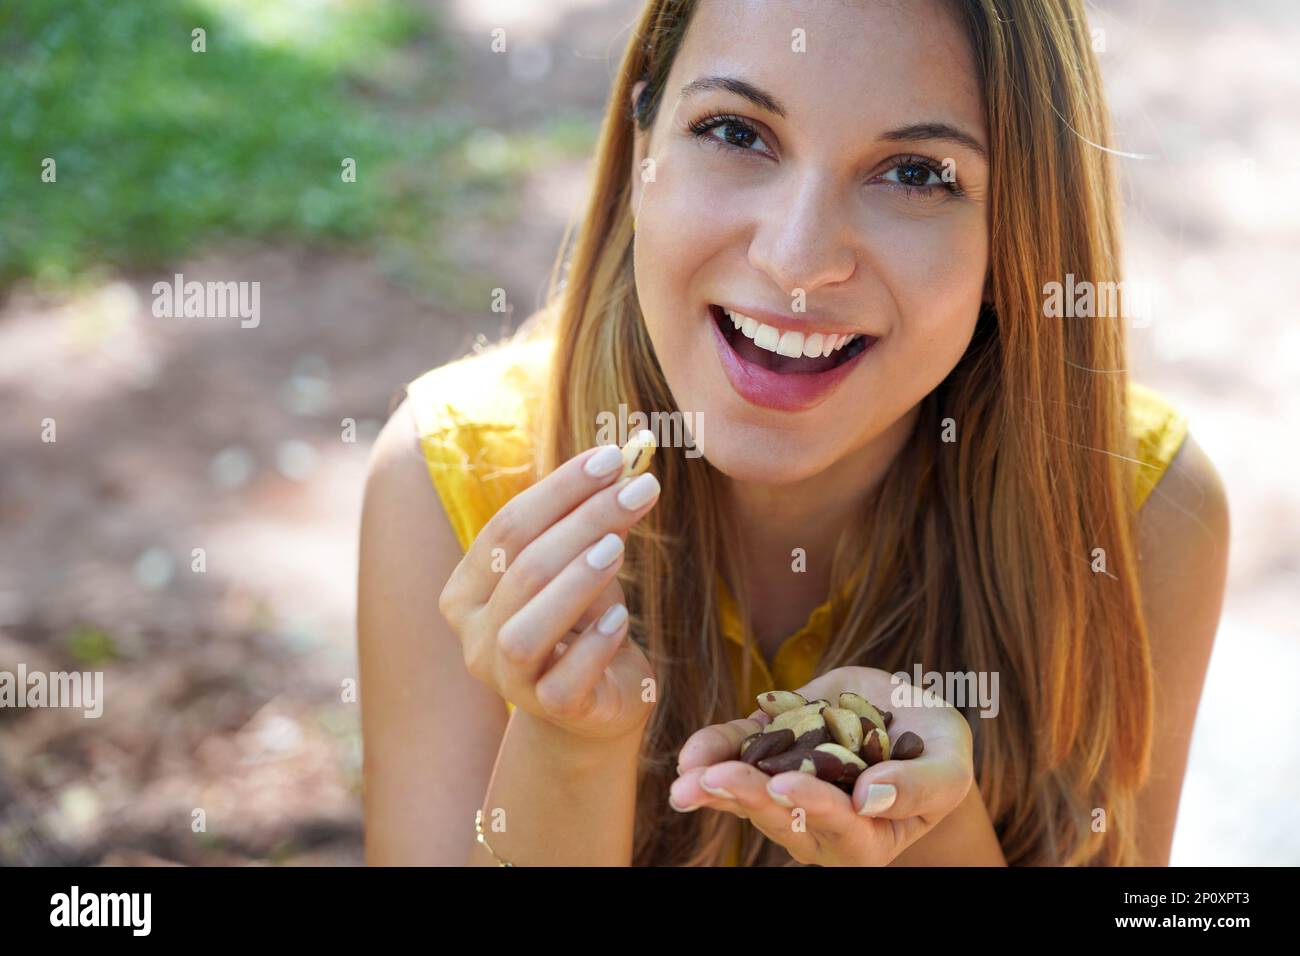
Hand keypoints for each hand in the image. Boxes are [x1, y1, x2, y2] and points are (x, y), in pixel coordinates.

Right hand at [438, 444, 659, 741]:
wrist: (599, 702)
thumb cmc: (583, 622)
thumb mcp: (583, 566)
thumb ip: (592, 523)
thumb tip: (627, 462)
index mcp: (467, 591)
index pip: (507, 528)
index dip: (560, 489)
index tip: (613, 457)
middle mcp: (474, 637)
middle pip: (523, 569)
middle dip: (584, 521)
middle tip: (640, 488)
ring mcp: (506, 679)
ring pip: (525, 629)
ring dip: (574, 583)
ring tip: (620, 548)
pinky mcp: (549, 710)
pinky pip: (564, 679)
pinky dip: (593, 645)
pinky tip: (620, 618)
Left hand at [670, 666, 973, 865]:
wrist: (905, 709)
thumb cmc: (938, 746)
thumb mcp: (949, 763)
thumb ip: (921, 785)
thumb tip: (870, 798)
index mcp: (869, 837)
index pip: (841, 830)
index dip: (814, 807)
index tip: (787, 786)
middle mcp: (822, 824)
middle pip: (784, 817)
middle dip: (749, 796)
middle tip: (716, 780)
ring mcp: (790, 788)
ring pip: (749, 794)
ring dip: (716, 784)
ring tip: (689, 774)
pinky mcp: (770, 751)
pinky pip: (736, 754)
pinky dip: (713, 750)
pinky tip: (691, 755)